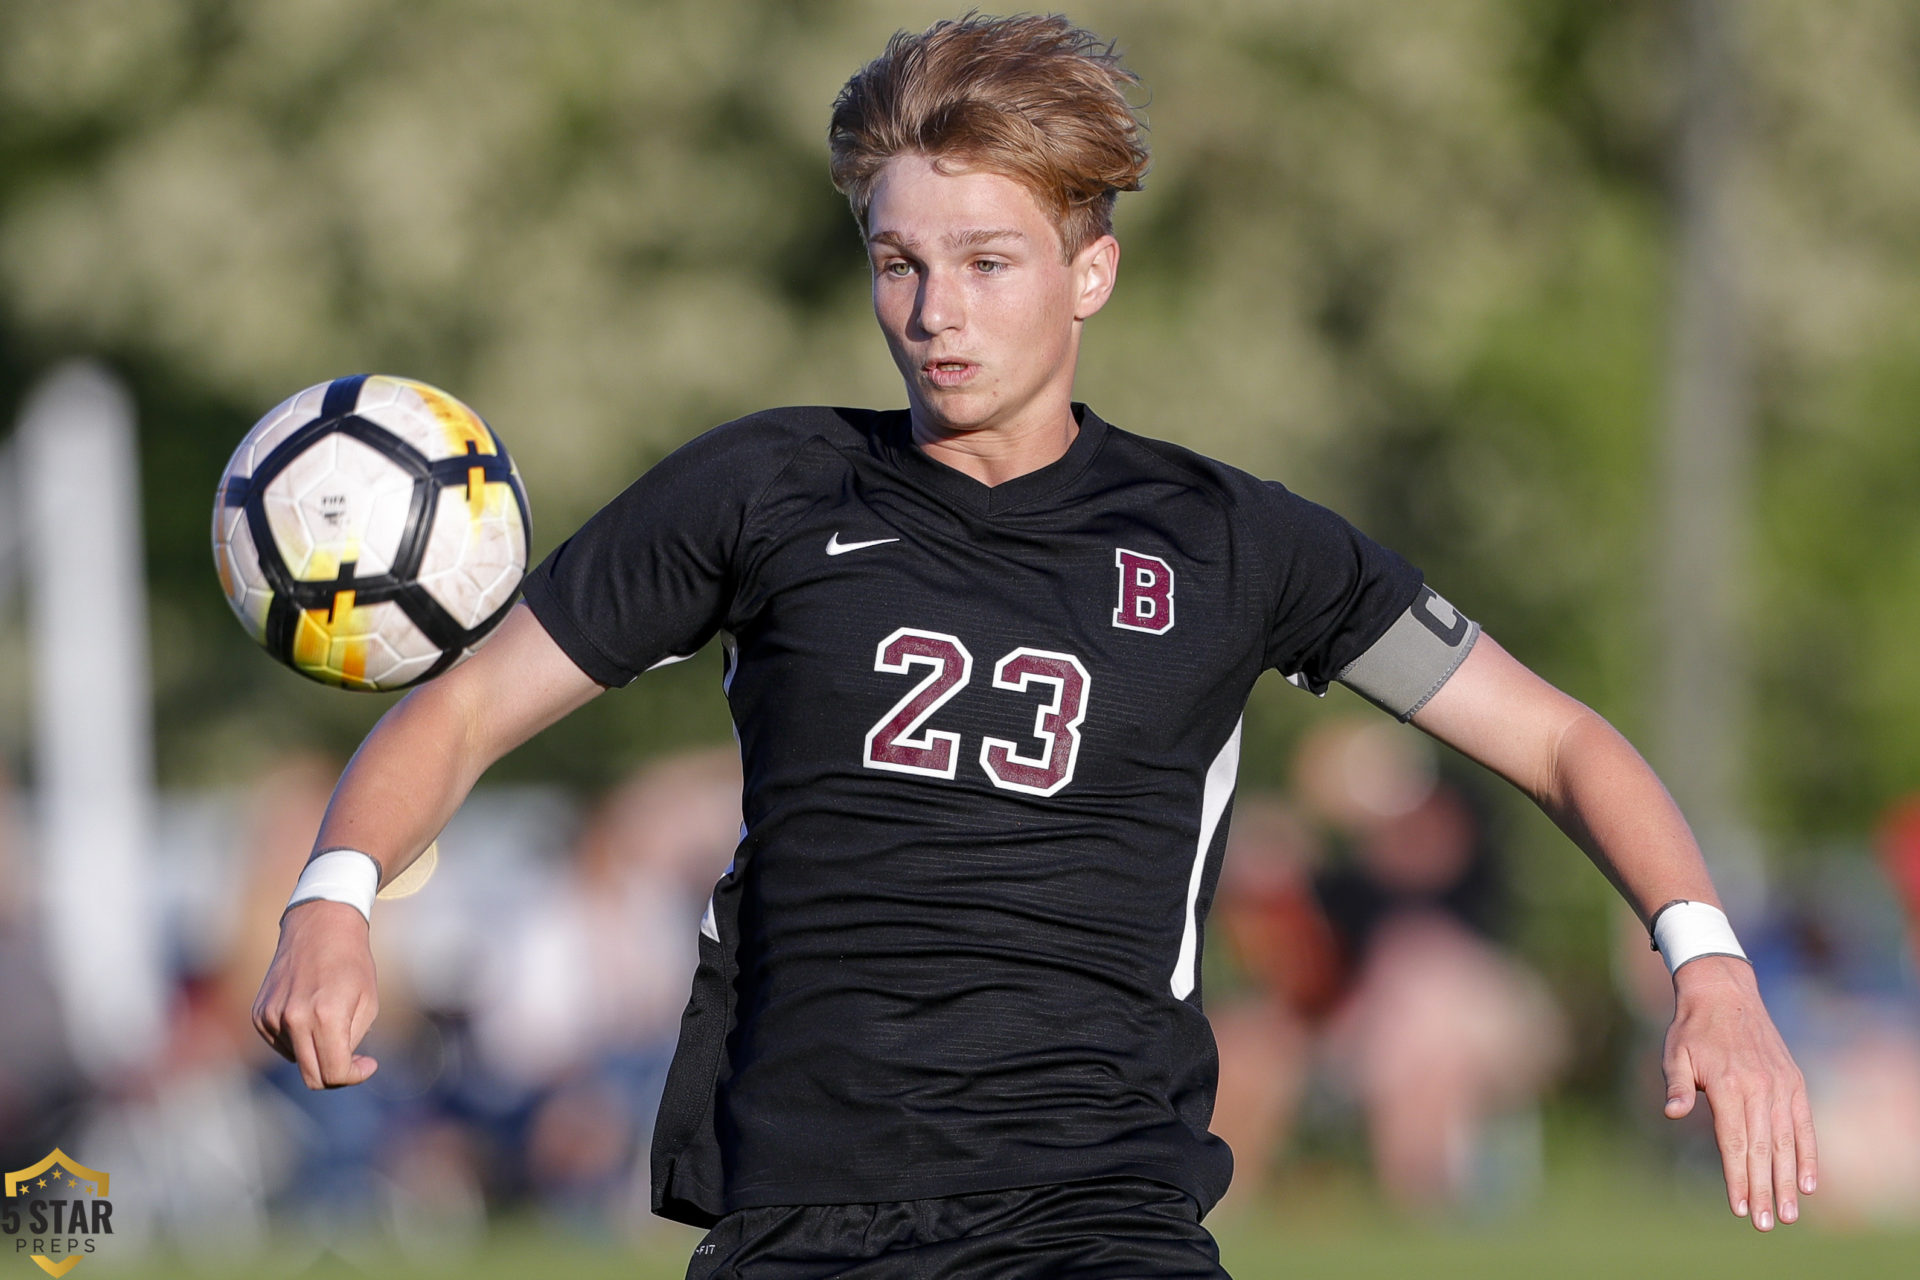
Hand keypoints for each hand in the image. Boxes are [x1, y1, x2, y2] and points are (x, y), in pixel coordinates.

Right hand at [250, 899, 380, 1088]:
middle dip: (336, 1075)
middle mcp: (293, 1019)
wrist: (319, 927)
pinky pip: (282, 1044)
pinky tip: (309, 1011)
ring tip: (331, 1019)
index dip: (354, 1076)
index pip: (334, 1073)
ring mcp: (271, 1017)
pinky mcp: (259, 1015)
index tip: (368, 1064)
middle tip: (353, 1059)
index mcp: (325, 1016)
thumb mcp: (368, 1003)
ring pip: (297, 1060)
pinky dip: (298, 1038)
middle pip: (312, 1076)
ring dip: (316, 1051)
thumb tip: (339, 1070)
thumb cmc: (352, 963)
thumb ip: (352, 1041)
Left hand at [1662, 955, 1816, 1230]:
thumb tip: (1672, 1114)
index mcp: (1728, 1084)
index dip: (1737, 1176)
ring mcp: (1780, 1086)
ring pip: (1786, 1142)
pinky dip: (1808, 1154)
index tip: (1739, 1207)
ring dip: (1788, 1181)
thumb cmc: (1691, 1029)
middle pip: (1762, 1149)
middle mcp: (1759, 1088)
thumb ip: (1676, 1085)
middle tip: (1767, 1224)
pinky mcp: (1794, 1083)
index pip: (1734, 1141)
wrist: (1724, 993)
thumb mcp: (1674, 1052)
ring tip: (1788, 1213)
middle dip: (1764, 1189)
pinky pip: (1804, 1125)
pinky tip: (1809, 1183)